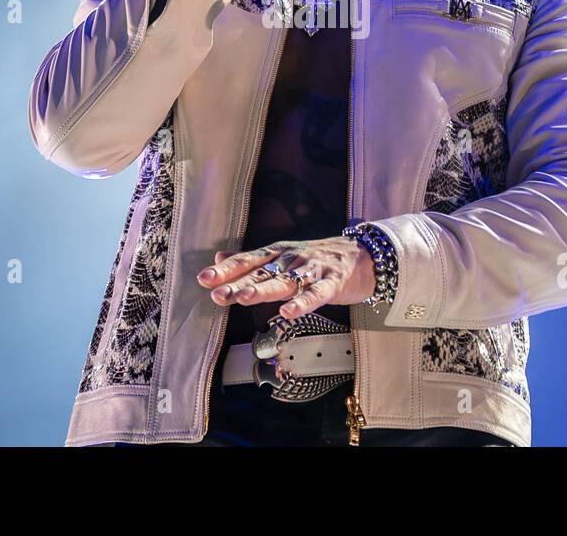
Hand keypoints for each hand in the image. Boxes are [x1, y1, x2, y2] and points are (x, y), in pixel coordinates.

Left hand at [196, 236, 374, 319]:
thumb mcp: (281, 255)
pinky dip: (303, 302)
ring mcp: (312, 269)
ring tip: (245, 298)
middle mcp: (290, 259)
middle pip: (261, 272)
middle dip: (238, 283)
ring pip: (285, 281)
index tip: (203, 279)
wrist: (363, 256)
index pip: (247, 261)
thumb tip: (219, 258)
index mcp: (276, 254)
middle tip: (217, 293)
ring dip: (264, 289)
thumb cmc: (316, 260)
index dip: (226, 270)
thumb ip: (251, 260)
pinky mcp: (332, 282)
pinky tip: (289, 312)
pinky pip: (316, 294)